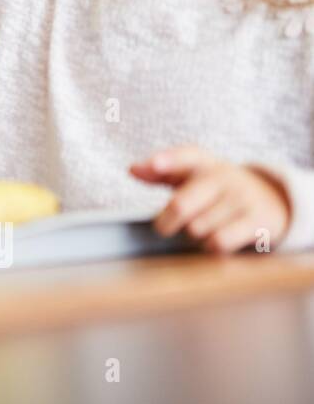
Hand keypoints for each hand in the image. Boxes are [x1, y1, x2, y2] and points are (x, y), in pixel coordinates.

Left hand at [131, 146, 290, 253]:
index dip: (167, 161)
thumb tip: (132, 169)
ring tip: (201, 228)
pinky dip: (211, 246)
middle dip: (166, 223)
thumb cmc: (215, 188)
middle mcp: (223, 176)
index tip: (153, 166)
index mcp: (203, 162)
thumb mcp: (191, 175)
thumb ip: (160, 172)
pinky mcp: (257, 221)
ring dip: (193, 235)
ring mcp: (242, 198)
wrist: (271, 198)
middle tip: (164, 227)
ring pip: (197, 228)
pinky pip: (219, 242)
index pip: (185, 156)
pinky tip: (215, 240)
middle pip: (181, 205)